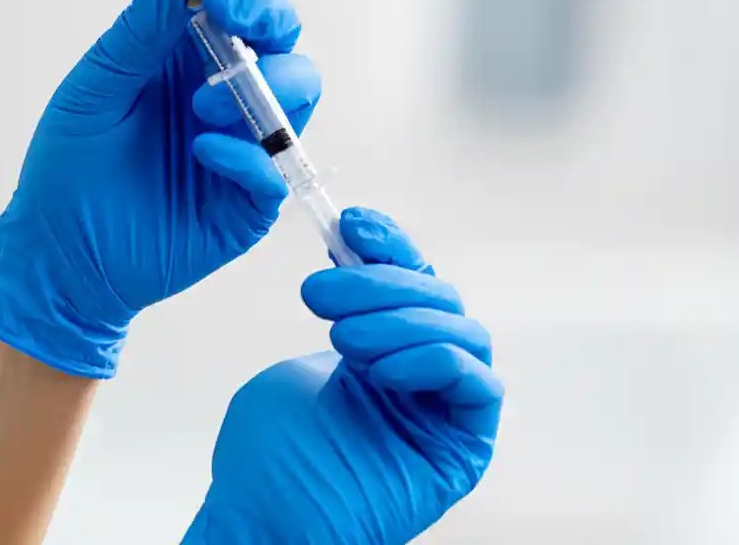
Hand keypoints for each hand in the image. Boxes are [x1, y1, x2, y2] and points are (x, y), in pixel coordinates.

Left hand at [0, 0, 320, 376]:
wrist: (63, 255)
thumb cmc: (71, 169)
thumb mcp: (95, 90)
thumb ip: (138, 32)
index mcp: (186, 56)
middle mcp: (227, 91)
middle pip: (282, 34)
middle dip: (266, 11)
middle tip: (229, 10)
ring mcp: (248, 142)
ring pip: (300, 92)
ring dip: (263, 83)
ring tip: (203, 105)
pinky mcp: (253, 198)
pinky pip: (276, 167)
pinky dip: (247, 154)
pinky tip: (202, 152)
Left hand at [182, 208, 503, 544]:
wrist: (261, 524)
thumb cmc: (272, 460)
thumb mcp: (300, 365)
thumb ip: (342, 312)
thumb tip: (355, 250)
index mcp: (392, 352)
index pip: (414, 281)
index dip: (391, 247)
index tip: (351, 224)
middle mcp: (426, 377)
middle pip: (442, 300)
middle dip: (383, 285)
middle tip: (322, 294)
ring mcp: (449, 412)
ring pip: (464, 333)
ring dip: (404, 322)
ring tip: (344, 341)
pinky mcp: (467, 447)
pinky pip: (477, 382)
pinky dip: (434, 360)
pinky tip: (384, 371)